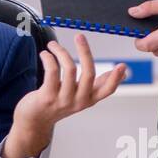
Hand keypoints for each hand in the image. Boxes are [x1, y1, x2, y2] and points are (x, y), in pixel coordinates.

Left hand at [3, 33, 126, 157]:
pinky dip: (49, 58)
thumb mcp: (80, 96)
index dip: (116, 78)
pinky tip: (45, 54)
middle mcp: (78, 100)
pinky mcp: (47, 97)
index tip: (122, 65)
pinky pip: (52, 71)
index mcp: (89, 99)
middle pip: (89, 73)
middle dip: (85, 51)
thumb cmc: (57, 104)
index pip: (107, 90)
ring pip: (70, 68)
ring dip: (61, 51)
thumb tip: (120, 74)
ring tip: (52, 45)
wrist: (34, 121)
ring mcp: (63, 100)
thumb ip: (97, 85)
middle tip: (80, 36)